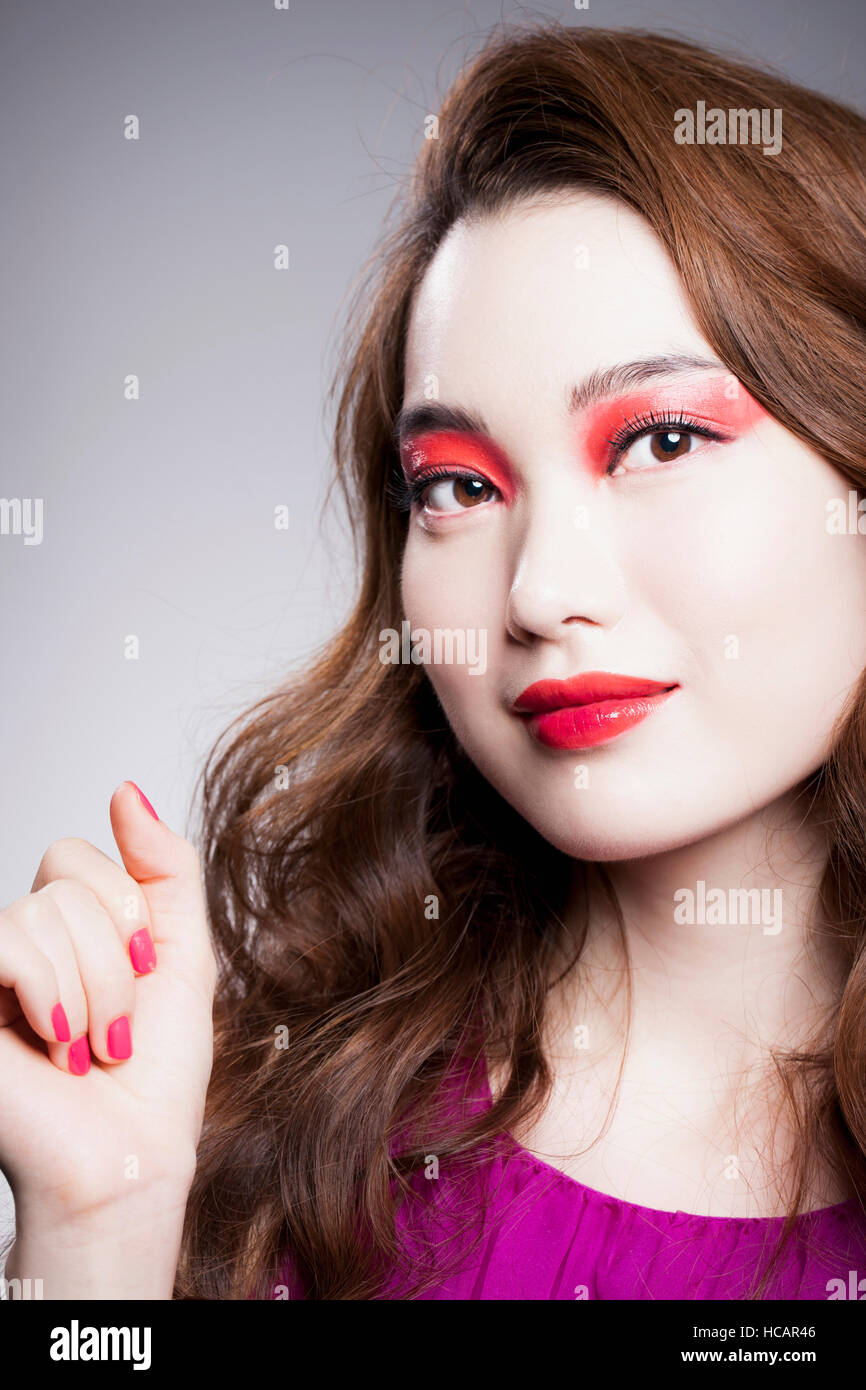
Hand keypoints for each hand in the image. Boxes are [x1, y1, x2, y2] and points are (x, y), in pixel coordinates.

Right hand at [0, 781, 215, 1226]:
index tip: (141, 974)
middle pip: (66, 877)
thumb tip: (127, 789)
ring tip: (87, 1047)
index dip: (127, 909)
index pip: (74, 853)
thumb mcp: (182, 952)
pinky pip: (12, 941)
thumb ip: (164, 867)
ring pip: (47, 910)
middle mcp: (10, 946)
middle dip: (119, 954)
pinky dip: (57, 995)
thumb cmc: (153, 1075)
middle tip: (114, 1024)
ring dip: (96, 988)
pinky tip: (57, 1049)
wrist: (130, 1157)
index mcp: (58, 929)